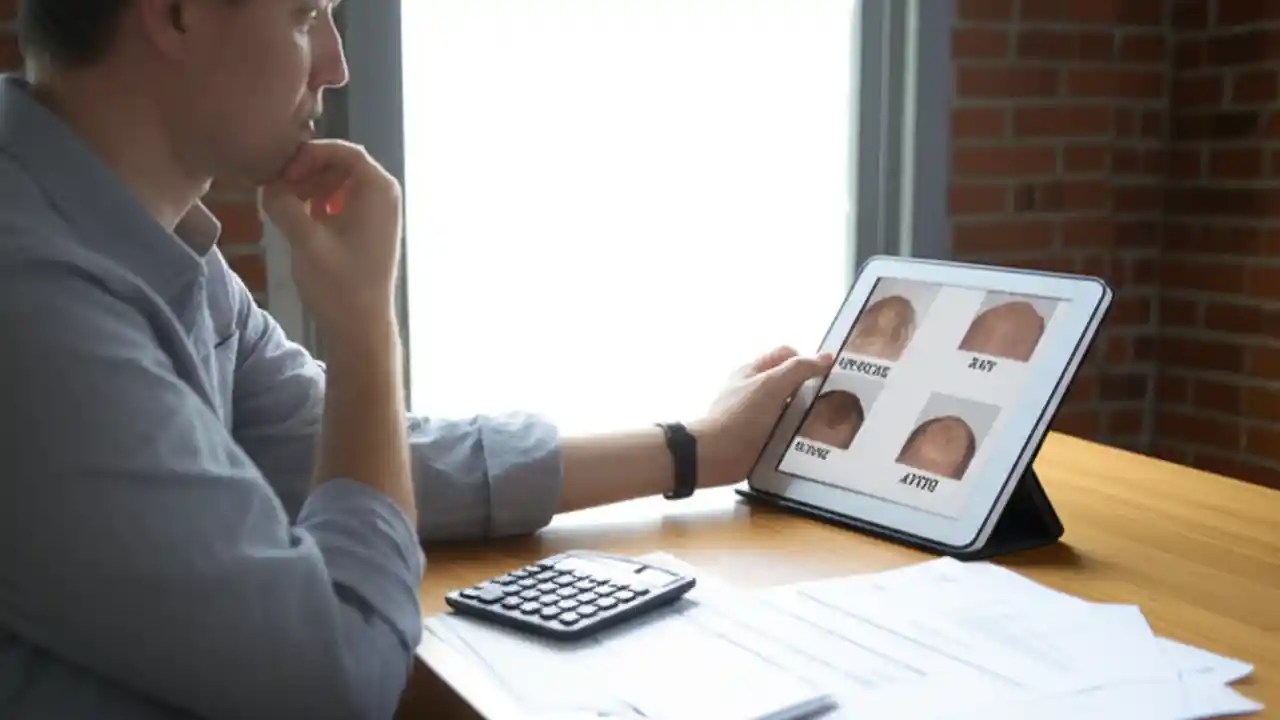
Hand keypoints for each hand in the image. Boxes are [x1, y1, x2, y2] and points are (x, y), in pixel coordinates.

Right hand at [261, 141, 402, 341]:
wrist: (360, 327)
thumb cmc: (338, 285)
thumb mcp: (305, 240)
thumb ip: (283, 203)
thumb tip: (267, 184)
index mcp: (379, 189)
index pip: (344, 150)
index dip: (310, 155)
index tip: (284, 174)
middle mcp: (385, 195)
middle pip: (340, 163)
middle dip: (307, 171)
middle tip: (278, 191)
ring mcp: (378, 212)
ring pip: (338, 182)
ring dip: (309, 187)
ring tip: (283, 207)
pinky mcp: (368, 229)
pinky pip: (340, 201)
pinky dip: (318, 203)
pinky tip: (296, 219)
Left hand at [690, 346, 834, 487]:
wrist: (715, 455)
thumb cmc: (739, 415)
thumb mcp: (771, 385)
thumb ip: (798, 369)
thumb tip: (826, 357)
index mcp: (755, 370)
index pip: (787, 355)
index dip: (807, 360)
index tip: (827, 376)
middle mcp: (757, 390)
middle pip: (791, 383)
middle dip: (811, 391)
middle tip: (832, 402)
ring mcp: (759, 414)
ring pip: (791, 409)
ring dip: (806, 416)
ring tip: (826, 424)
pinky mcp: (761, 436)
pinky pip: (785, 431)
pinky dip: (797, 435)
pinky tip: (810, 442)